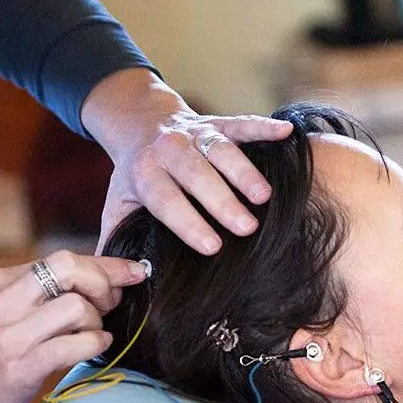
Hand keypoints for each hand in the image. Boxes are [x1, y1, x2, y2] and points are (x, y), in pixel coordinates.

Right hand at [0, 251, 147, 402]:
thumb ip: (36, 296)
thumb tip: (97, 283)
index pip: (62, 259)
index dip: (105, 265)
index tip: (132, 271)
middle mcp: (2, 302)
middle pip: (70, 268)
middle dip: (104, 283)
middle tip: (112, 304)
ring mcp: (9, 335)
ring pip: (76, 307)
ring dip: (96, 321)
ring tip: (92, 335)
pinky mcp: (19, 367)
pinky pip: (73, 345)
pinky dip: (93, 344)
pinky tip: (94, 349)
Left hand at [81, 68, 292, 254]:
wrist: (139, 121)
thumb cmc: (135, 173)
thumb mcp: (117, 203)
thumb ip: (116, 238)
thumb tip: (116, 281)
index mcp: (145, 174)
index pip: (166, 200)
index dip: (188, 223)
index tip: (211, 247)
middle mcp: (169, 151)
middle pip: (197, 175)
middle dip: (221, 201)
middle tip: (246, 227)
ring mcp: (195, 134)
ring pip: (221, 150)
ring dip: (243, 171)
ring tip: (264, 197)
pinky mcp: (216, 122)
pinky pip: (241, 122)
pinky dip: (263, 126)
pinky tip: (286, 133)